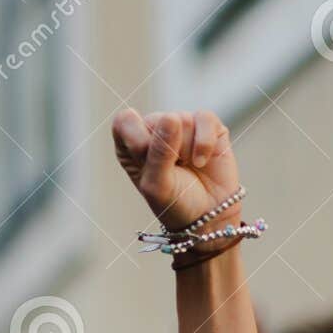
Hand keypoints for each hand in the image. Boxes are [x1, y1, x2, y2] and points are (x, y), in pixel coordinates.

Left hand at [112, 108, 238, 230]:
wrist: (208, 215)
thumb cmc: (175, 202)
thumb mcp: (158, 185)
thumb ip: (159, 152)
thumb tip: (171, 117)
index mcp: (130, 144)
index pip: (124, 121)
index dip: (137, 139)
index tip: (147, 159)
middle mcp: (154, 129)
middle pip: (156, 120)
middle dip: (166, 150)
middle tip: (172, 170)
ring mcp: (181, 124)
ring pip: (181, 120)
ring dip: (187, 151)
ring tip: (189, 167)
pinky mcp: (206, 124)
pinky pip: (204, 119)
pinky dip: (204, 143)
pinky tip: (202, 161)